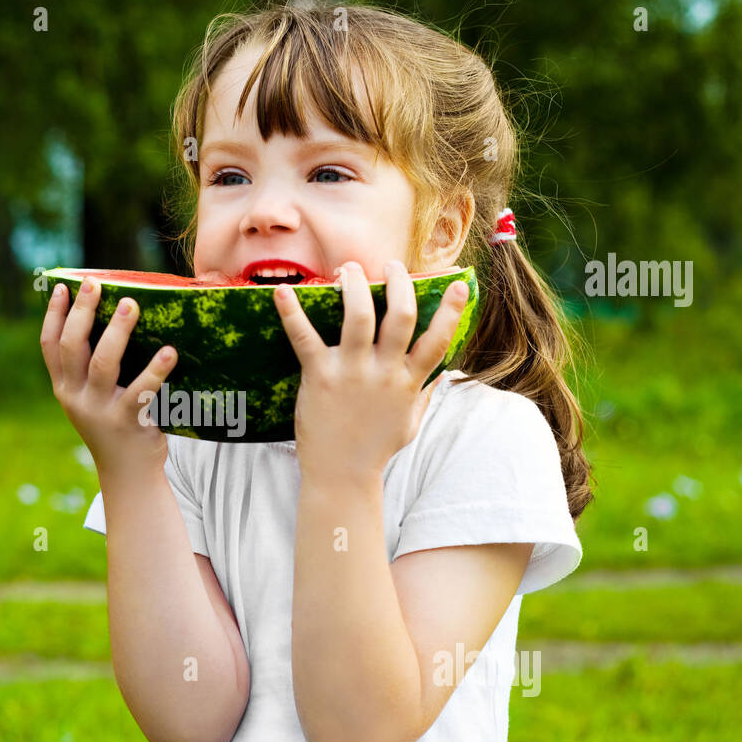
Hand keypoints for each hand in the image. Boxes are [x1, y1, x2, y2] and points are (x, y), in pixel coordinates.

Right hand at [40, 276, 177, 477]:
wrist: (128, 474)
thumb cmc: (117, 424)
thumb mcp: (94, 397)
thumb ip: (92, 368)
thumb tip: (115, 316)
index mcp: (64, 388)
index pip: (50, 346)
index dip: (53, 315)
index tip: (62, 287)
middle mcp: (75, 398)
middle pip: (72, 347)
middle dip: (82, 312)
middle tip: (96, 283)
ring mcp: (99, 411)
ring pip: (103, 364)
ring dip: (117, 332)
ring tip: (132, 305)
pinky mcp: (126, 423)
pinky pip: (141, 392)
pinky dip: (156, 370)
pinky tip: (170, 351)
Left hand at [273, 259, 468, 479]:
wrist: (341, 476)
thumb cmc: (374, 449)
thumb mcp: (410, 423)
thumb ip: (425, 394)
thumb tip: (444, 373)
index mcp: (408, 382)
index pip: (438, 340)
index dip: (452, 311)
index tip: (460, 285)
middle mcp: (384, 373)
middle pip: (401, 316)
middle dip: (400, 283)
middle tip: (392, 265)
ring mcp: (352, 372)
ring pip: (359, 317)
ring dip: (356, 286)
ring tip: (350, 268)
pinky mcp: (319, 376)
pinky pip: (304, 338)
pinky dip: (291, 313)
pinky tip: (281, 292)